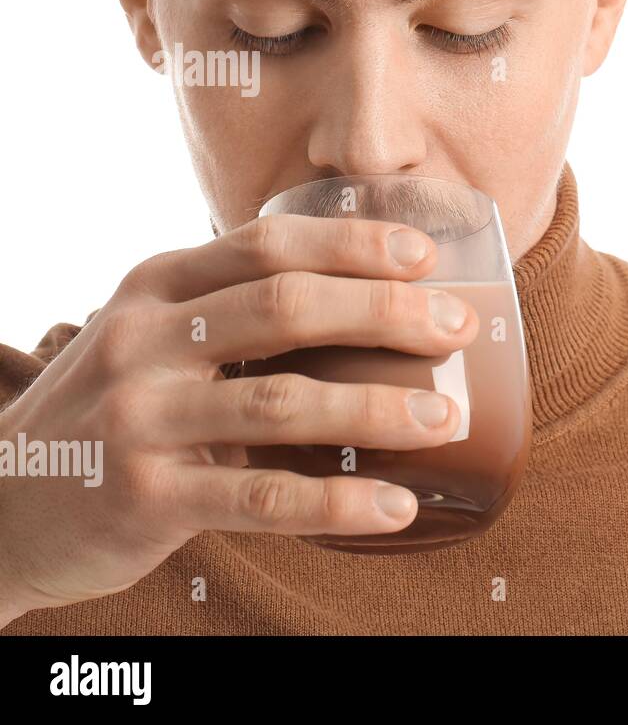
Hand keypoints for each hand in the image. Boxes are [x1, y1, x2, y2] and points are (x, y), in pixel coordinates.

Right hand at [0, 215, 476, 625]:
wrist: (4, 505)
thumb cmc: (111, 409)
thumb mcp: (153, 336)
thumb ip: (231, 311)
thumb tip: (367, 294)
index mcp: (157, 287)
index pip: (267, 244)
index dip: (354, 244)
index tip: (426, 255)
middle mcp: (145, 341)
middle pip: (288, 308)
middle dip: (387, 314)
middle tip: (458, 330)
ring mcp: (142, 419)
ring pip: (284, 403)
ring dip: (380, 408)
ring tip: (448, 420)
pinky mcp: (148, 498)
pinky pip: (263, 497)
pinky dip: (339, 502)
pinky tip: (396, 506)